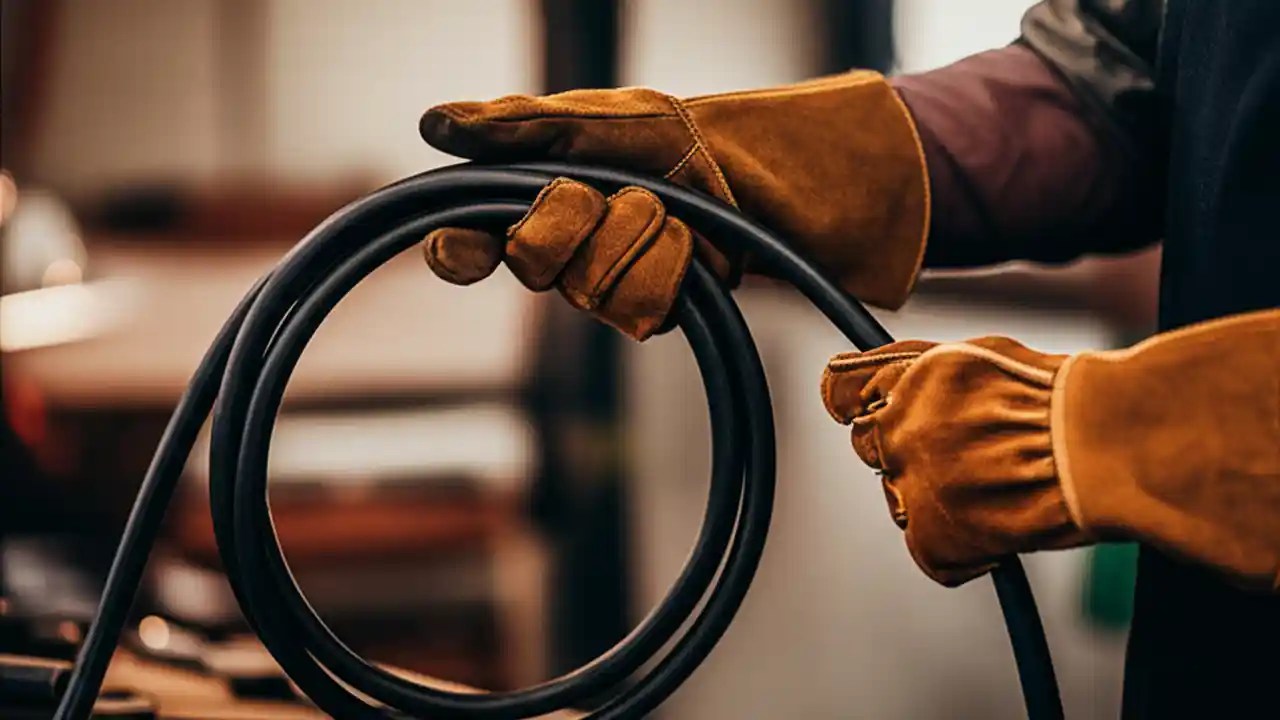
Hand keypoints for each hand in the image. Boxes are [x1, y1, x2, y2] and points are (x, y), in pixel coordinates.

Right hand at [417, 73, 928, 339]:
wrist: (770, 178)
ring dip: (637, 239)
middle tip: (617, 191)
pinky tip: (694, 248)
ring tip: (672, 213)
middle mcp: (565, 249)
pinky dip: (671, 268)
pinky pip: (639, 311)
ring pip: (590, 291)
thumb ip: (519, 125)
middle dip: (577, 222)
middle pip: (532, 265)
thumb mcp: (601, 119)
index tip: (458, 250)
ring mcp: (607, 284)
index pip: (470, 238)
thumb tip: (432, 124)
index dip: (457, 250)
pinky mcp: (653, 312)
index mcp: (538, 199)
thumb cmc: (683, 138)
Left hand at [821, 337, 1090, 585]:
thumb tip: (886, 378)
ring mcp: (911, 484)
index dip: (867, 406)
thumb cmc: (1058, 395)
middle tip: (966, 457)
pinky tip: (999, 530)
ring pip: (900, 500)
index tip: (881, 414)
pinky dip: (962, 552)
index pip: (842, 393)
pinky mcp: (934, 537)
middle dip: (909, 453)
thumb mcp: (980, 354)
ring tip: (995, 490)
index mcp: (902, 379)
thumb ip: (922, 368)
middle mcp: (896, 429)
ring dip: (935, 500)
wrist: (1102, 442)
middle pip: (873, 448)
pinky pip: (931, 554)